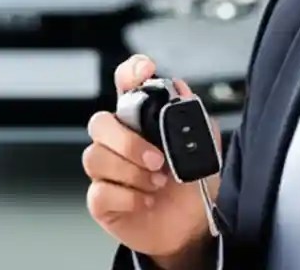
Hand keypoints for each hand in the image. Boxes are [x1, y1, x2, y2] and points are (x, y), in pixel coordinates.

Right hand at [85, 55, 220, 267]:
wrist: (190, 229)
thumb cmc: (192, 187)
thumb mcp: (203, 150)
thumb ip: (194, 119)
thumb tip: (183, 89)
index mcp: (142, 123)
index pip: (126, 87)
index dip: (129, 72)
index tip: (144, 70)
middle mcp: (119, 143)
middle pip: (100, 123)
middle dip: (128, 141)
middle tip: (157, 159)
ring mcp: (107, 171)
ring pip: (96, 158)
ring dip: (132, 173)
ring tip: (158, 184)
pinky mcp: (102, 201)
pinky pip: (100, 192)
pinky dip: (128, 198)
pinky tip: (146, 201)